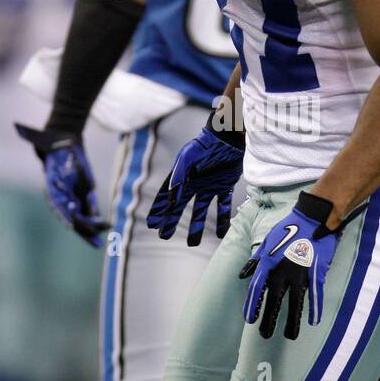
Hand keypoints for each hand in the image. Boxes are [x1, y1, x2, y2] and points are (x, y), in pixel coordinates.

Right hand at [15, 123, 107, 246]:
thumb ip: (32, 135)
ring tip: (101, 243)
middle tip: (93, 242)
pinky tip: (105, 227)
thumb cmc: (50, 141)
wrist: (61, 142)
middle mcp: (62, 192)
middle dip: (81, 229)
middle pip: (71, 214)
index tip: (69, 225)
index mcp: (52, 184)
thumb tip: (17, 127)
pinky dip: (96, 217)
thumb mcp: (42, 136)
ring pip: (82, 215)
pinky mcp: (84, 192)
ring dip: (90, 229)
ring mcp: (73, 194)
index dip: (62, 213)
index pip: (56, 202)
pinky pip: (90, 207)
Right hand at [146, 123, 243, 246]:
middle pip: (180, 206)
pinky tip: (221, 233)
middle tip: (164, 236)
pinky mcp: (224, 185)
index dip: (159, 210)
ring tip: (193, 243)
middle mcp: (193, 183)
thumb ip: (180, 176)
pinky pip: (222, 205)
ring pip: (200, 210)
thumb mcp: (188, 158)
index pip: (167, 197)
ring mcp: (209, 185)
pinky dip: (222, 219)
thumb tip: (173, 198)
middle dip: (171, 221)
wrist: (228, 136)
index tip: (151, 224)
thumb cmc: (206, 144)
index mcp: (182, 177)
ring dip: (196, 226)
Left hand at [239, 191, 338, 339]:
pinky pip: (315, 294)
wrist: (314, 217)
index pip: (257, 288)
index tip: (249, 319)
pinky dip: (314, 308)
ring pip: (295, 301)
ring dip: (292, 320)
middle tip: (264, 335)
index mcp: (269, 262)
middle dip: (268, 319)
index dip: (252, 305)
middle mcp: (282, 270)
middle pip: (273, 299)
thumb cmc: (290, 227)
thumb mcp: (267, 241)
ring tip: (290, 336)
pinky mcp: (317, 272)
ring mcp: (300, 272)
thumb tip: (243, 275)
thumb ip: (255, 260)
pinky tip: (312, 321)